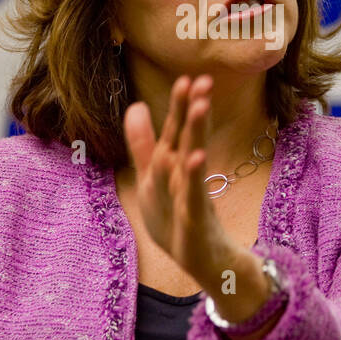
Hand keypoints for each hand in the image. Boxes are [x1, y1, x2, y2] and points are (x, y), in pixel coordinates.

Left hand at [122, 75, 235, 283]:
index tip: (187, 78)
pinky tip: (194, 157)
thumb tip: (136, 106)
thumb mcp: (153, 177)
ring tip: (201, 106)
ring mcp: (191, 196)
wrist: (202, 261)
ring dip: (195, 133)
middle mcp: (184, 176)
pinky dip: (193, 176)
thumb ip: (143, 144)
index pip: (176, 130)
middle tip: (204, 81)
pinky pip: (193, 195)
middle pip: (187, 138)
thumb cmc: (177, 218)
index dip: (180, 105)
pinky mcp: (194, 219)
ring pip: (191, 160)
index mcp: (173, 165)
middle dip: (193, 110)